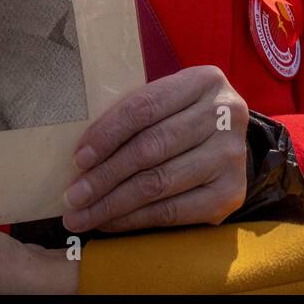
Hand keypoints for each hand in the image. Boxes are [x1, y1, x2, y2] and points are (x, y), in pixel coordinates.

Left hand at [63, 65, 248, 232]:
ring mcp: (231, 156)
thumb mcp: (167, 101)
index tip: (78, 159)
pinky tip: (110, 221)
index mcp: (204, 81)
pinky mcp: (231, 193)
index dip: (107, 134)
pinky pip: (172, 211)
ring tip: (82, 215)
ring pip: (158, 183)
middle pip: (150, 148)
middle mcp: (225, 115)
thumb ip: (134, 115)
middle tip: (72, 198)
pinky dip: (135, 219)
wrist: (228, 143)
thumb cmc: (183, 118)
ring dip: (112, 203)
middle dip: (104, 176)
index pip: (145, 107)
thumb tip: (81, 156)